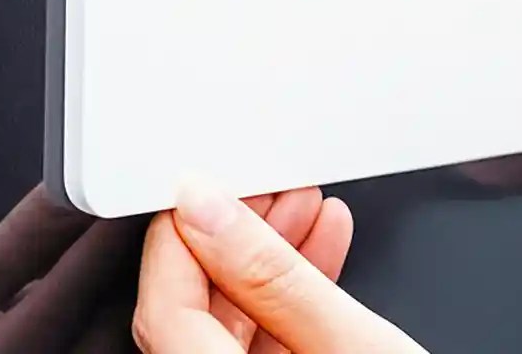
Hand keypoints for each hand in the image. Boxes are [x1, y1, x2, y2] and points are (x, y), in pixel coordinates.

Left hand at [133, 184, 427, 353]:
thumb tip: (208, 211)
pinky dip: (288, 300)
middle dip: (235, 240)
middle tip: (273, 188)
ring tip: (309, 209)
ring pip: (228, 328)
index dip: (181, 236)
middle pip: (191, 314)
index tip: (210, 183)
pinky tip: (321, 253)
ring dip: (266, 263)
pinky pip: (261, 348)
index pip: (163, 309)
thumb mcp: (358, 348)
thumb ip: (274, 276)